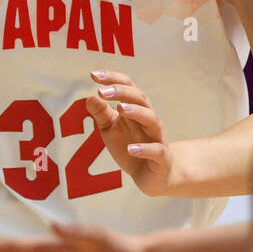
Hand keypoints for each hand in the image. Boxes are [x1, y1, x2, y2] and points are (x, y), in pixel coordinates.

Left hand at [86, 69, 172, 195]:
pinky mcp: (162, 158)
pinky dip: (144, 148)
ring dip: (137, 112)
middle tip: (103, 91)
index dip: (112, 79)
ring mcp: (157, 137)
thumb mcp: (110, 129)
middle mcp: (148, 119)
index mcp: (135, 109)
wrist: (150, 176)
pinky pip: (157, 150)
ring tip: (121, 109)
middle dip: (122, 92)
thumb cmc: (129, 146)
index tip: (93, 75)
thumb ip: (101, 114)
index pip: (127, 87)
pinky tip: (131, 148)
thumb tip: (90, 97)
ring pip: (152, 119)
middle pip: (140, 98)